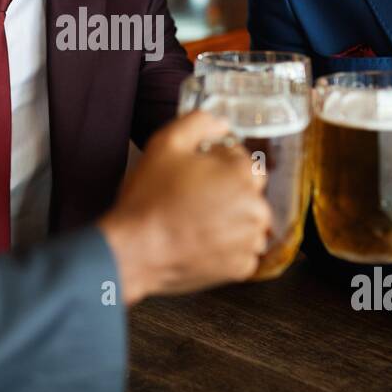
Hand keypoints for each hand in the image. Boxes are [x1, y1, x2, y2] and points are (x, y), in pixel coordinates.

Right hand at [98, 110, 270, 306]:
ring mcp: (249, 240)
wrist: (135, 250)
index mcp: (243, 174)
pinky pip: (241, 251)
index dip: (218, 164)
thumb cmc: (149, 198)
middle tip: (193, 199)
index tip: (197, 174)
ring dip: (229, 219)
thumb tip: (222, 123)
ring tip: (195, 222)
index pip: (243, 161)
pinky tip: (199, 242)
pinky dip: (226, 248)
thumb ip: (198, 123)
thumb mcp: (165, 144)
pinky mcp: (241, 268)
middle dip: (227, 191)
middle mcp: (255, 207)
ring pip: (247, 221)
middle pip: (249, 191)